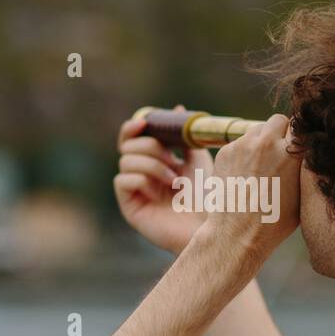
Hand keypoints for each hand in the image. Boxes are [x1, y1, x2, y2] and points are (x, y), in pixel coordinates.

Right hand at [113, 107, 213, 253]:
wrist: (212, 226)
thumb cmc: (209, 196)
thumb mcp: (198, 159)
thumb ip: (184, 137)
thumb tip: (178, 109)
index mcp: (155, 161)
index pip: (133, 138)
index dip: (134, 126)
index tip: (145, 121)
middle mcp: (142, 175)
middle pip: (127, 146)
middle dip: (149, 146)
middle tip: (171, 158)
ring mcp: (135, 191)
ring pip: (126, 162)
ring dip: (152, 165)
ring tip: (174, 180)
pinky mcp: (130, 207)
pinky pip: (123, 181)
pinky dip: (143, 180)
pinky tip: (161, 193)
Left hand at [196, 113, 298, 261]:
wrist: (237, 233)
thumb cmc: (275, 220)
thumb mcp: (302, 193)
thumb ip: (305, 167)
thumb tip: (310, 152)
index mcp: (292, 153)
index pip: (302, 125)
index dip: (300, 135)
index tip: (299, 145)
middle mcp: (268, 143)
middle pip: (278, 121)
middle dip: (280, 133)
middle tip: (279, 153)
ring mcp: (244, 145)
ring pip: (257, 130)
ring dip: (260, 142)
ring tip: (260, 169)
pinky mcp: (226, 150)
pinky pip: (239, 143)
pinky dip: (243, 154)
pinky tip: (244, 176)